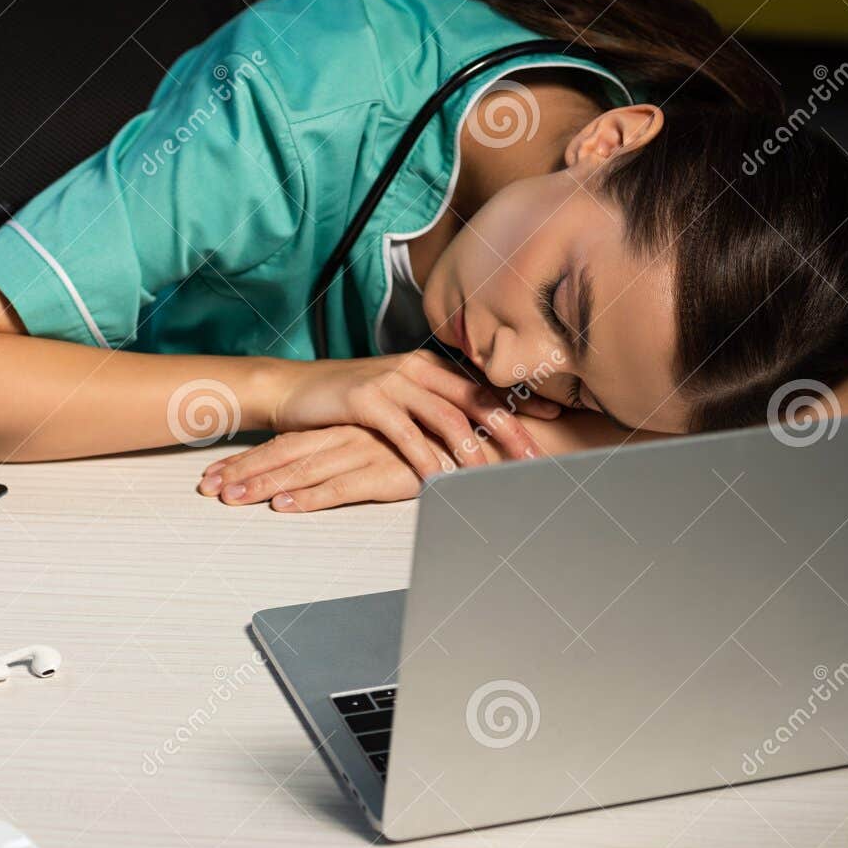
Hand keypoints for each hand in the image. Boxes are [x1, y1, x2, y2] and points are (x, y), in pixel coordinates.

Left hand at [197, 423, 530, 511]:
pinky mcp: (390, 471)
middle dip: (243, 472)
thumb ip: (358, 449)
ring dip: (265, 485)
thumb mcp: (389, 442)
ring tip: (231, 498)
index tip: (215, 476)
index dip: (249, 460)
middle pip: (286, 454)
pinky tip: (285, 505)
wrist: (491, 438)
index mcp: (349, 425)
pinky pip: (343, 485)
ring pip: (305, 469)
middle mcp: (353, 433)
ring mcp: (369, 450)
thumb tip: (321, 465)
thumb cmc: (440, 444)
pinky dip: (311, 496)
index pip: (288, 442)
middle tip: (207, 489)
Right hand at [271, 348, 556, 480]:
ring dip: (474, 452)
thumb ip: (427, 405)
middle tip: (537, 458)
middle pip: (476, 400)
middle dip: (511, 431)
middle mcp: (417, 369)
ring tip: (494, 479)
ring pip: (447, 418)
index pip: (482, 385)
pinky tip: (441, 480)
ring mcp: (393, 382)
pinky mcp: (368, 401)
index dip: (520, 402)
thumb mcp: (393, 395)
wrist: (293, 389)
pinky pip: (407, 435)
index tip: (554, 420)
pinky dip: (427, 459)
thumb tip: (465, 430)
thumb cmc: (346, 399)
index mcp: (428, 367)